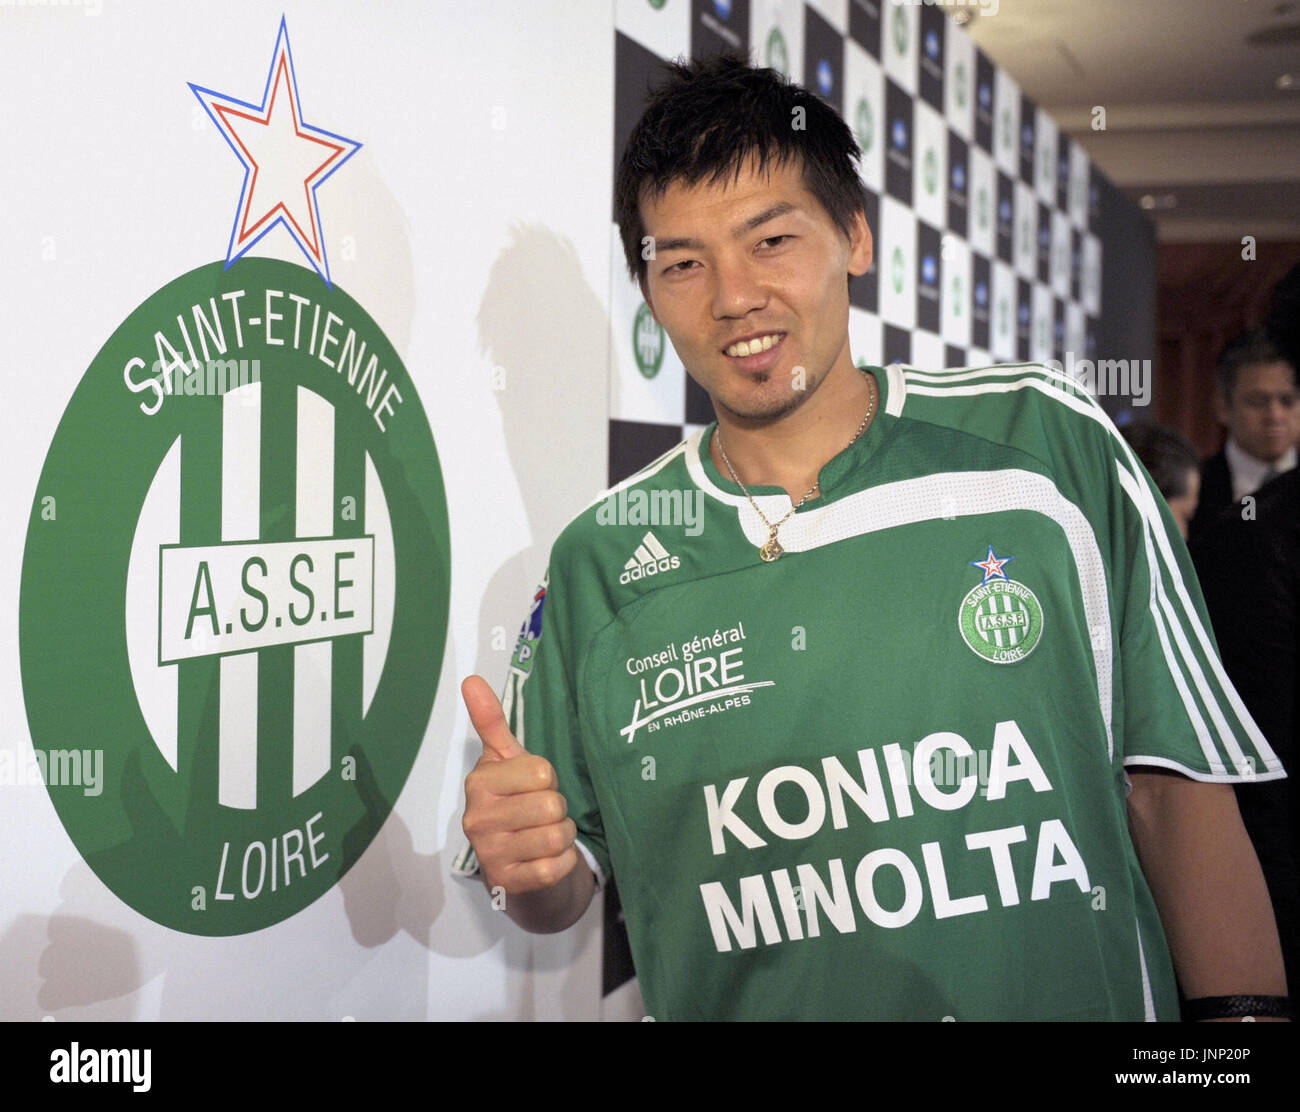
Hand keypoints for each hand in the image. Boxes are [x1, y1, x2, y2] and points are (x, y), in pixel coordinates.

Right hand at [461, 675, 579, 894]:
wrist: (518, 870)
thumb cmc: (516, 805)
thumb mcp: (506, 762)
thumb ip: (491, 722)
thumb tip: (471, 679)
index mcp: (478, 783)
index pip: (542, 771)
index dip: (548, 780)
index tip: (531, 789)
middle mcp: (477, 819)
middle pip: (552, 805)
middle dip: (558, 811)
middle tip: (540, 816)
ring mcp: (490, 855)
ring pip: (557, 836)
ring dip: (563, 837)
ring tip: (544, 837)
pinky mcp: (509, 884)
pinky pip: (557, 866)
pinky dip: (563, 863)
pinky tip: (546, 861)